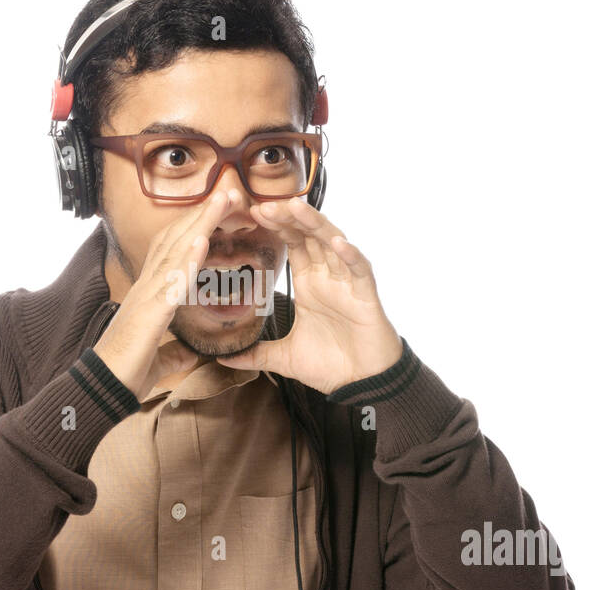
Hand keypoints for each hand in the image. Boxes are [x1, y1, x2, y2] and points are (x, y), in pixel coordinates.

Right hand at [91, 189, 236, 400]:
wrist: (102, 389)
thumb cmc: (127, 372)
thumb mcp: (160, 359)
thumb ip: (175, 351)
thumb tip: (192, 354)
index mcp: (150, 294)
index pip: (172, 252)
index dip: (193, 229)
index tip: (216, 213)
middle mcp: (147, 287)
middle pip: (176, 241)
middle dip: (203, 215)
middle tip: (228, 193)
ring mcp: (147, 296)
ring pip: (176, 251)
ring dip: (200, 224)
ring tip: (222, 201)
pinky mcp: (150, 313)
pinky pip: (171, 280)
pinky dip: (187, 259)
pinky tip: (202, 240)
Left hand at [214, 196, 402, 394]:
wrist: (362, 384)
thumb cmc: (330, 366)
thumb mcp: (284, 358)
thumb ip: (255, 355)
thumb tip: (223, 358)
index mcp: (309, 283)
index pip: (292, 244)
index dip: (276, 226)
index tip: (252, 213)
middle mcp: (328, 276)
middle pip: (309, 235)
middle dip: (288, 218)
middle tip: (264, 205)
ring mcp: (347, 283)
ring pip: (332, 242)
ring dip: (315, 224)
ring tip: (296, 207)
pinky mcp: (366, 296)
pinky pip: (359, 269)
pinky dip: (350, 255)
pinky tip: (336, 242)